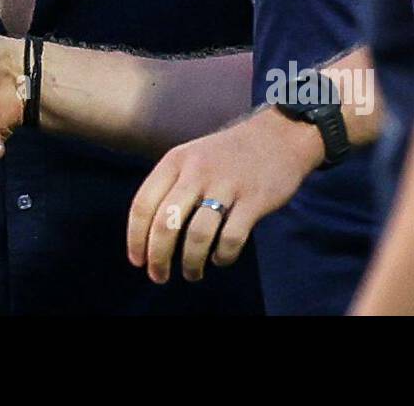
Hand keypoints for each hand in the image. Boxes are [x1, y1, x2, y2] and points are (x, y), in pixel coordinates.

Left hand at [126, 106, 324, 283]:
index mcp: (175, 160)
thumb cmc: (227, 154)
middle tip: (158, 276)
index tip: (137, 261)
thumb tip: (148, 233)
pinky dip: (222, 256)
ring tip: (191, 273)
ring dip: (190, 262)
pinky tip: (220, 257)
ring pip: (197, 236)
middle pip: (165, 223)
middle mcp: (197, 171)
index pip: (143, 204)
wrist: (278, 135)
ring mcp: (226, 185)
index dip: (135, 238)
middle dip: (158, 257)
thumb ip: (170, 186)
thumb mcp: (191, 157)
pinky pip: (231, 238)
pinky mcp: (254, 200)